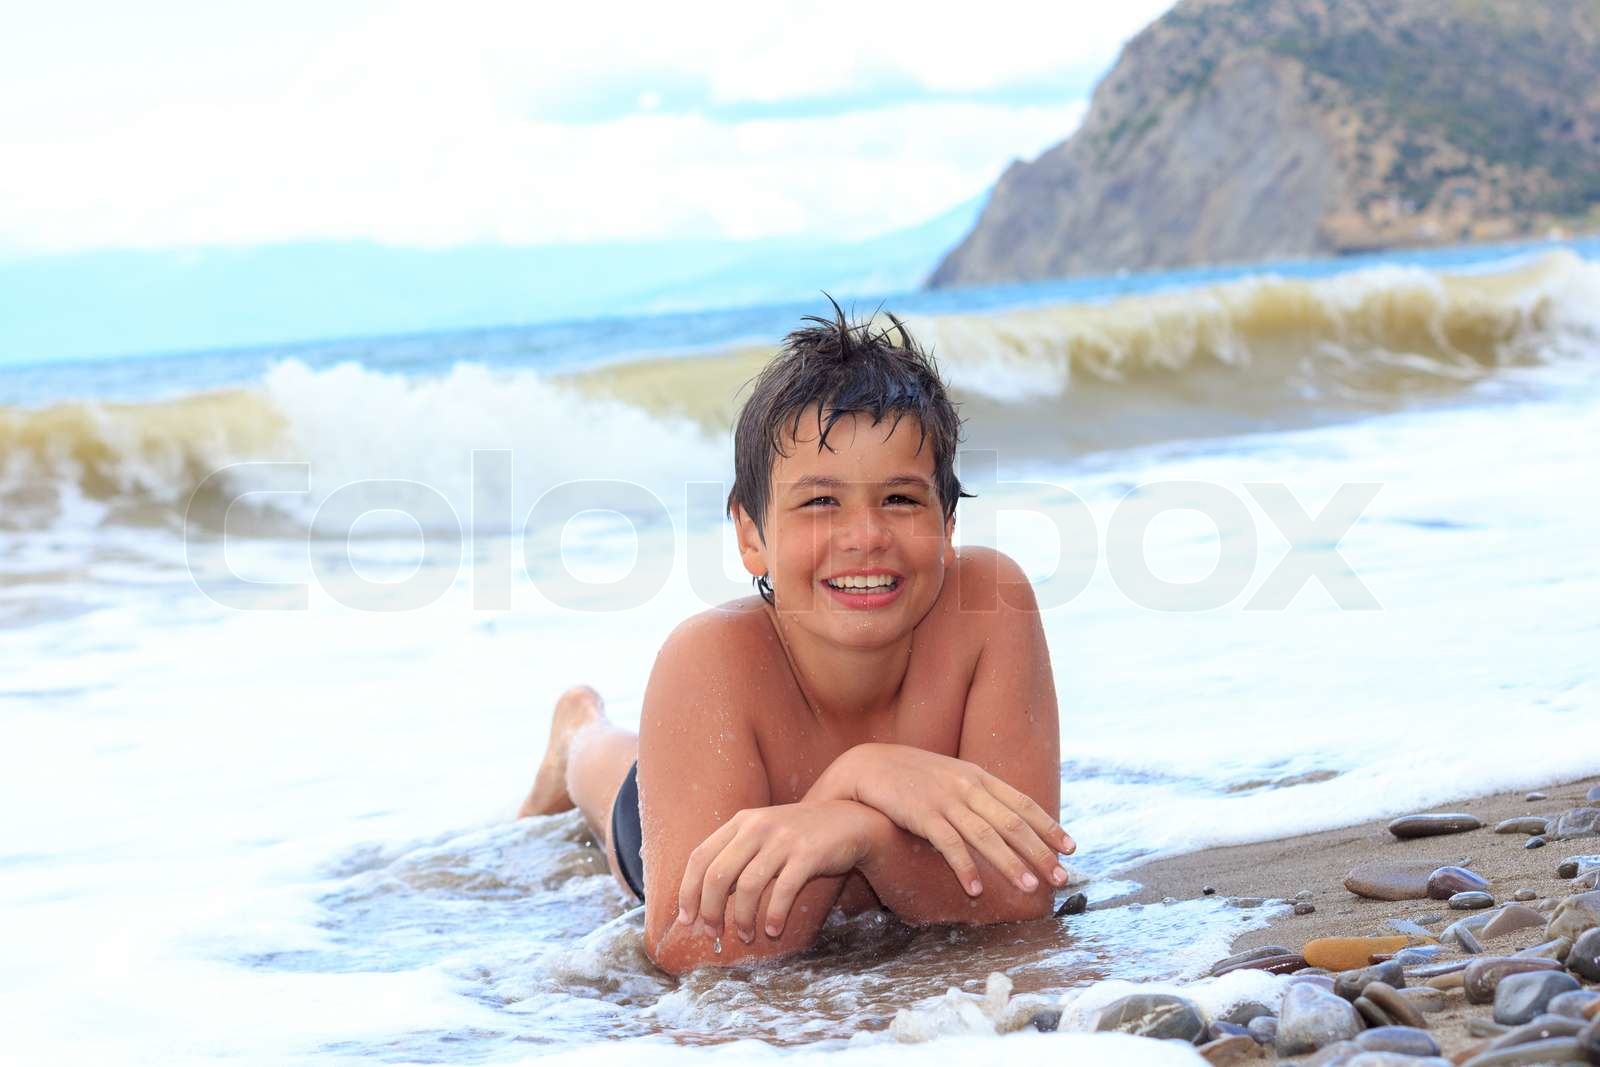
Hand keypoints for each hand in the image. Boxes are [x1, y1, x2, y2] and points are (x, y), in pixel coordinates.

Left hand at [675, 800, 875, 942]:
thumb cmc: (798, 837)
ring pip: (747, 886)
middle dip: (710, 911)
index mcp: (740, 822)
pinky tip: (774, 930)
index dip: (687, 891)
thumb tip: (706, 900)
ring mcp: (782, 839)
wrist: (848, 820)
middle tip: (713, 934)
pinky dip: (774, 915)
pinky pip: (783, 890)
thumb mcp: (762, 836)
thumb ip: (735, 858)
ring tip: (745, 937)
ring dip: (742, 919)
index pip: (700, 857)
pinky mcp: (807, 853)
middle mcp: (757, 827)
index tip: (686, 920)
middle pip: (717, 874)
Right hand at [815, 742, 1074, 897]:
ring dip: (1011, 863)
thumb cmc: (911, 777)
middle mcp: (967, 786)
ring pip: (987, 835)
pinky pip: (949, 844)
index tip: (1071, 849)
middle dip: (1040, 851)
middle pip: (1012, 822)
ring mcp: (945, 799)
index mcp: (978, 776)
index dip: (1049, 826)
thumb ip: (977, 794)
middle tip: (1061, 878)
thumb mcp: (950, 776)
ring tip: (1031, 888)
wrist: (867, 767)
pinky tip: (977, 888)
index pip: (1022, 803)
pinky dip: (965, 866)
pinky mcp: (922, 814)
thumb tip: (1008, 818)